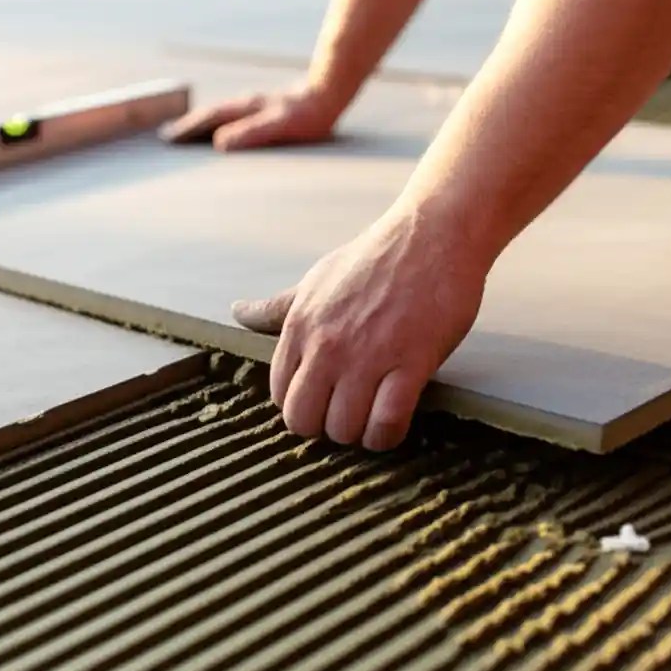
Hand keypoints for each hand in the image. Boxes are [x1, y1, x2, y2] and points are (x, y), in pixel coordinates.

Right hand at [158, 84, 343, 151]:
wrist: (329, 94)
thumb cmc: (307, 116)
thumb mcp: (279, 127)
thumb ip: (251, 134)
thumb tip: (219, 144)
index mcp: (244, 109)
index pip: (208, 118)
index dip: (187, 129)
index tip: (169, 139)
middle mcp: (246, 105)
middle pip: (211, 114)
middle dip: (190, 125)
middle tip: (170, 137)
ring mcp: (256, 106)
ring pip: (224, 115)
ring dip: (205, 124)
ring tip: (192, 135)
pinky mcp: (268, 111)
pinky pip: (238, 118)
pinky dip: (224, 124)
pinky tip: (229, 131)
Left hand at [232, 215, 489, 450]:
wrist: (431, 235)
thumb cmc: (375, 258)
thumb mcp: (315, 281)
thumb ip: (277, 308)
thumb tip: (239, 313)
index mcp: (300, 326)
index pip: (281, 396)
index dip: (303, 408)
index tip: (325, 402)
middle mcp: (327, 345)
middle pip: (305, 421)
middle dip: (325, 428)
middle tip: (348, 415)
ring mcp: (368, 356)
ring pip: (345, 428)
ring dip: (359, 434)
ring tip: (373, 417)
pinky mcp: (410, 363)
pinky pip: (387, 423)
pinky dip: (387, 435)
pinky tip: (393, 424)